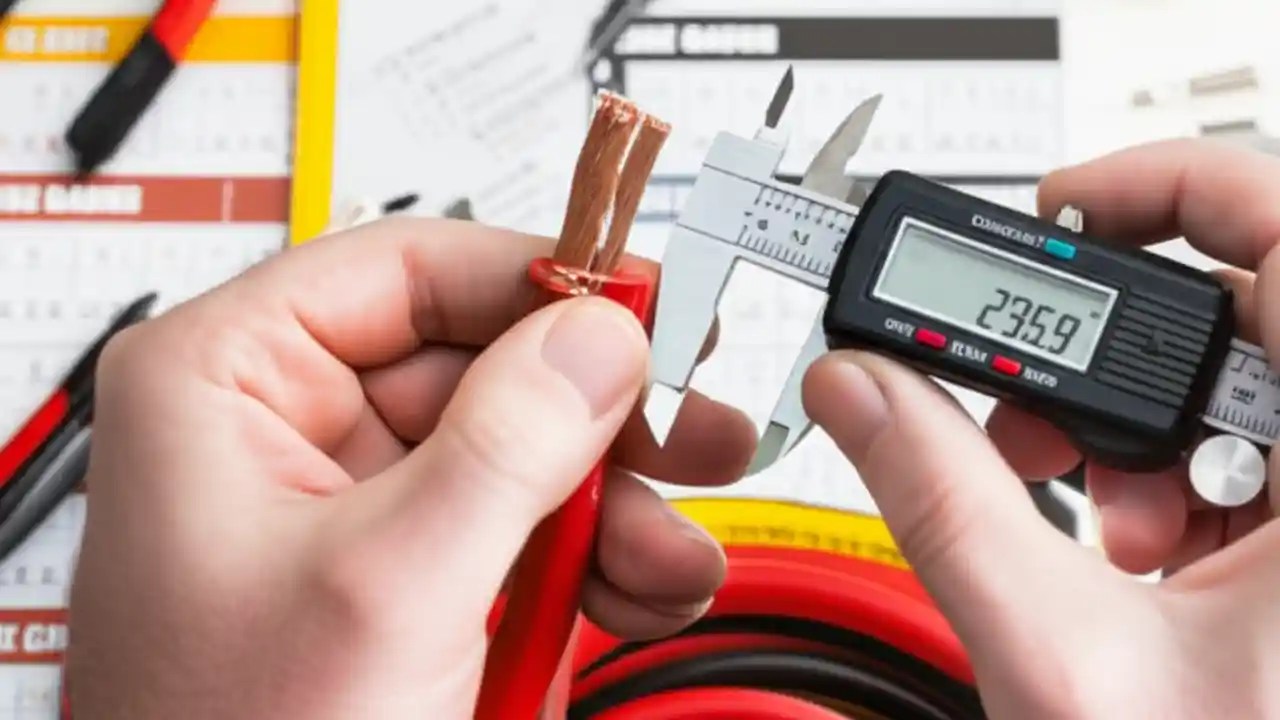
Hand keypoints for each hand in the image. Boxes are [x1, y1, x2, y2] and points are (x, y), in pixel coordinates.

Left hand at [66, 219, 756, 718]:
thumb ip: (503, 447)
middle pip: (487, 362)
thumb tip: (597, 339)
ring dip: (619, 501)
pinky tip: (638, 591)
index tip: (646, 303)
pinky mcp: (419, 577)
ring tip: (670, 554)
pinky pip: (529, 528)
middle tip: (698, 428)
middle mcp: (296, 432)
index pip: (409, 271)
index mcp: (230, 385)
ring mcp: (366, 510)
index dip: (539, 278)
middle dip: (604, 412)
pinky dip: (602, 558)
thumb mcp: (386, 587)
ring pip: (527, 450)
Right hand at [805, 139, 1279, 717]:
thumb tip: (861, 391)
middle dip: (1104, 354)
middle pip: (1237, 314)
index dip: (1167, 186)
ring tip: (1079, 516)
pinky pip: (1245, 455)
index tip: (1065, 214)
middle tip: (1023, 410)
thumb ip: (942, 507)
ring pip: (1234, 389)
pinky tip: (1125, 550)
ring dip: (1125, 430)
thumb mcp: (1058, 660)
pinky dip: (1158, 478)